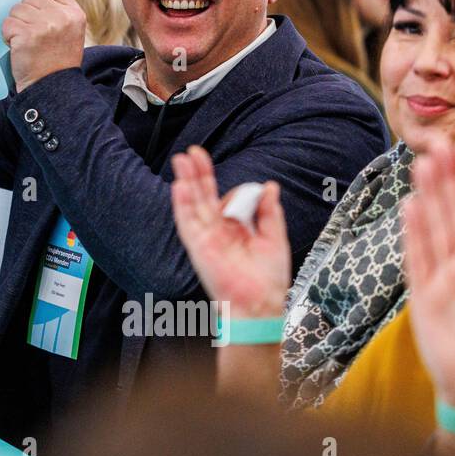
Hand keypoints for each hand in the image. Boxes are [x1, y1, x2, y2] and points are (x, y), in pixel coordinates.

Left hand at [0, 0, 85, 90]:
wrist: (53, 88)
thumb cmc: (57, 61)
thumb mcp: (70, 33)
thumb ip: (58, 12)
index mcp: (74, 13)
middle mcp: (61, 16)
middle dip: (24, 14)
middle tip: (31, 34)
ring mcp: (44, 25)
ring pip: (16, 11)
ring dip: (15, 26)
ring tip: (26, 43)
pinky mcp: (26, 36)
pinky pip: (7, 25)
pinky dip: (7, 36)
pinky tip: (18, 47)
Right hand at [170, 146, 290, 317]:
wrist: (261, 304)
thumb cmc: (268, 279)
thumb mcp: (275, 238)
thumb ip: (270, 212)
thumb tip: (269, 186)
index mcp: (235, 229)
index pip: (229, 200)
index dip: (238, 191)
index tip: (257, 192)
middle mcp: (217, 230)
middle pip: (204, 195)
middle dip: (199, 173)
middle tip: (193, 151)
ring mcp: (206, 237)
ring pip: (192, 203)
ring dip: (186, 181)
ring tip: (181, 160)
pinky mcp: (198, 247)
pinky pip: (187, 222)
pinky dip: (182, 204)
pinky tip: (179, 186)